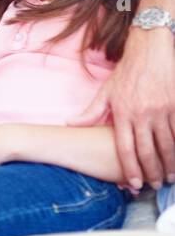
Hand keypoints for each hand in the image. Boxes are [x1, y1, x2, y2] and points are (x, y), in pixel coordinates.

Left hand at [71, 32, 174, 186]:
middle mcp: (143, 114)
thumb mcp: (106, 91)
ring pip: (168, 144)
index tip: (133, 183)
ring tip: (169, 177)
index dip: (129, 168)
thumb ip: (91, 112)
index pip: (125, 148)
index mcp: (123, 114)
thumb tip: (69, 123)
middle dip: (151, 172)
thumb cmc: (127, 72)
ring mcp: (162, 110)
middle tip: (154, 185)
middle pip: (148, 151)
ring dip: (169, 164)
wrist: (150, 50)